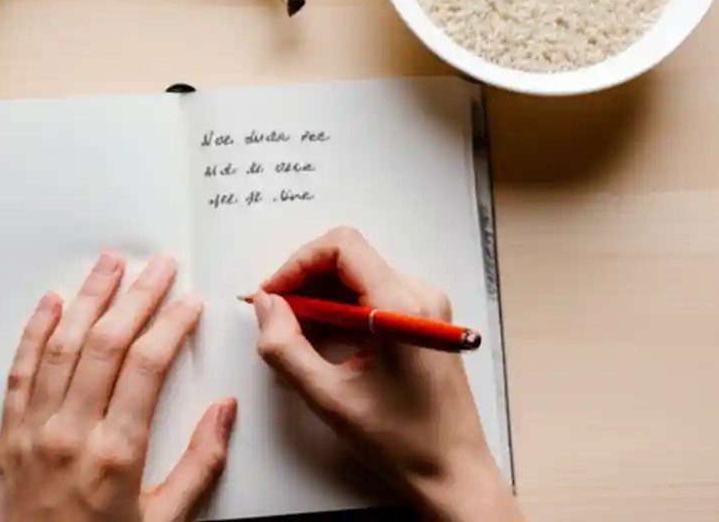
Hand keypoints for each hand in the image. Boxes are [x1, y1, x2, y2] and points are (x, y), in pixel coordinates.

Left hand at [0, 253, 236, 521]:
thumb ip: (199, 466)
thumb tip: (225, 413)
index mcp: (115, 454)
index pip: (146, 365)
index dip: (170, 325)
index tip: (188, 302)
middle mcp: (70, 432)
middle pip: (106, 342)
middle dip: (137, 296)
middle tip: (159, 265)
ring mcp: (33, 429)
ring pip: (62, 344)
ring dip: (88, 297)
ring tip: (109, 264)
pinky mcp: (7, 434)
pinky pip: (21, 370)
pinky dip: (35, 331)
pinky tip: (50, 304)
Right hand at [252, 228, 522, 521]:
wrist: (452, 472)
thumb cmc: (402, 441)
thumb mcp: (328, 397)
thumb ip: (285, 348)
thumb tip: (265, 306)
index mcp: (401, 306)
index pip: (342, 246)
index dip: (298, 263)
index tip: (272, 295)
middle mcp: (419, 294)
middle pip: (348, 258)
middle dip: (304, 282)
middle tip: (275, 317)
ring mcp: (425, 306)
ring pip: (357, 276)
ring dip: (320, 297)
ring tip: (295, 335)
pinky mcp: (423, 320)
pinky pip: (372, 295)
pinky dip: (340, 310)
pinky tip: (322, 341)